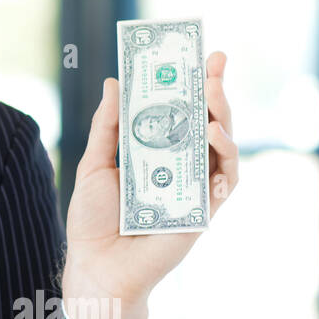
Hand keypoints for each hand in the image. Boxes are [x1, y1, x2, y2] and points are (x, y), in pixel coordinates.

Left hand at [61, 51, 238, 318]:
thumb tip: (114, 82)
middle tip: (214, 63)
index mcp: (156, 153)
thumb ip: (108, 127)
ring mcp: (195, 189)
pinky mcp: (203, 211)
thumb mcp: (94, 164)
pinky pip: (225, 180)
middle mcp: (181, 168)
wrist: (95, 266)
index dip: (194, 83)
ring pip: (224, 146)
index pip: (181, 111)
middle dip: (215, 90)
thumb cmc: (93, 220)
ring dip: (222, 117)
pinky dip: (224, 155)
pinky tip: (213, 134)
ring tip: (211, 95)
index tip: (202, 53)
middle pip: (208, 122)